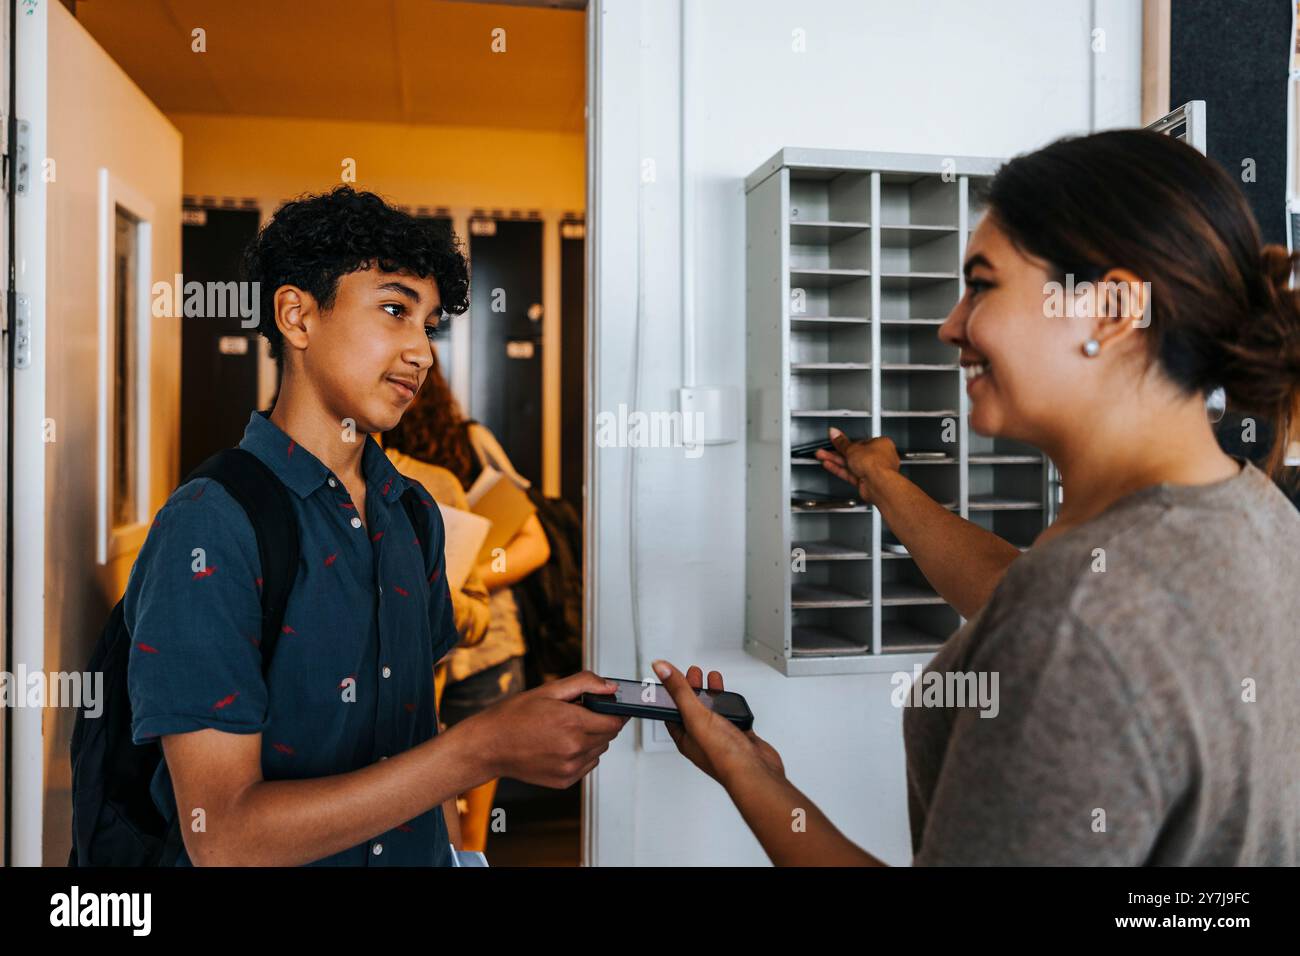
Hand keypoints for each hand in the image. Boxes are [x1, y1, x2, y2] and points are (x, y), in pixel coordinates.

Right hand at [470, 671, 628, 787]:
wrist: (489, 746)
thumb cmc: (514, 716)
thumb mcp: (549, 690)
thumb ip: (585, 684)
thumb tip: (611, 686)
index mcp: (572, 723)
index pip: (615, 721)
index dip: (615, 713)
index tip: (610, 707)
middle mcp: (574, 748)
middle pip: (609, 736)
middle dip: (600, 723)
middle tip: (578, 715)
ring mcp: (569, 767)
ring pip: (599, 751)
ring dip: (591, 739)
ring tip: (565, 730)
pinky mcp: (564, 780)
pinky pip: (587, 765)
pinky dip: (581, 755)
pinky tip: (560, 745)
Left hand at [652, 660, 783, 785]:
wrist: (755, 772)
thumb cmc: (723, 756)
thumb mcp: (695, 716)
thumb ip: (680, 691)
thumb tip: (661, 668)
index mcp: (685, 736)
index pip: (672, 711)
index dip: (671, 692)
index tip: (672, 677)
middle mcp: (701, 738)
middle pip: (693, 708)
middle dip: (693, 689)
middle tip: (694, 673)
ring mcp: (721, 737)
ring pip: (714, 711)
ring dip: (712, 694)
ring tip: (712, 679)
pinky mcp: (739, 736)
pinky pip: (733, 717)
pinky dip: (731, 705)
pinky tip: (733, 699)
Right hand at [815, 428, 900, 504]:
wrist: (878, 483)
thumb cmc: (876, 464)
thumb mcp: (853, 449)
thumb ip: (841, 443)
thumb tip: (835, 433)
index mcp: (882, 444)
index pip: (861, 442)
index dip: (848, 442)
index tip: (836, 440)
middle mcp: (879, 458)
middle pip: (855, 454)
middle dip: (839, 452)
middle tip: (826, 449)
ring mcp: (873, 471)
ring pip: (851, 464)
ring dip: (836, 461)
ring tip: (823, 456)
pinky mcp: (866, 482)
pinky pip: (850, 474)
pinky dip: (840, 470)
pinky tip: (830, 465)